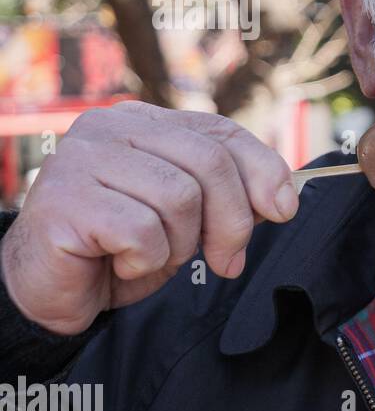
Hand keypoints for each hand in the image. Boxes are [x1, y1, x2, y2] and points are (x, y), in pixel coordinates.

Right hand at [0, 101, 297, 334]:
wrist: (53, 288)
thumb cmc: (122, 247)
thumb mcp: (189, 218)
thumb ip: (230, 196)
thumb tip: (284, 198)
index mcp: (142, 121)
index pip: (221, 132)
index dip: (264, 170)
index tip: (284, 210)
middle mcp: (109, 127)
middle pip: (209, 163)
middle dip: (232, 221)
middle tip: (226, 260)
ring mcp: (82, 159)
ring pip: (179, 198)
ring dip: (180, 244)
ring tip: (153, 256)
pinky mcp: (64, 199)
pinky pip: (142, 231)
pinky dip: (145, 260)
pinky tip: (120, 261)